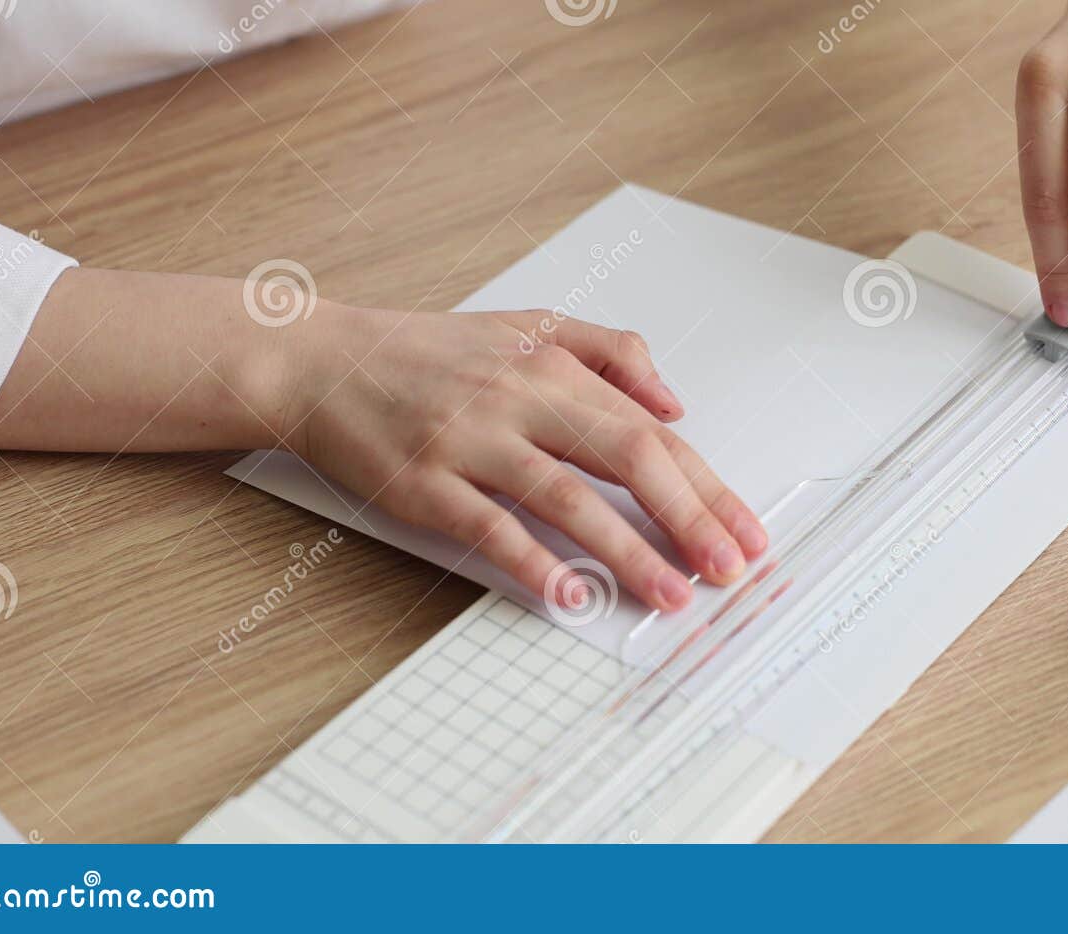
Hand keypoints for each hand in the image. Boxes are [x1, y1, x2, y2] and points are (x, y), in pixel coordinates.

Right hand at [285, 307, 767, 613]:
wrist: (321, 361)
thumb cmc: (427, 352)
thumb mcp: (526, 325)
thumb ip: (607, 351)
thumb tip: (673, 400)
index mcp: (553, 367)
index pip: (651, 432)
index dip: (706, 485)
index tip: (746, 530)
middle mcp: (519, 399)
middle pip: (626, 457)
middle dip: (689, 518)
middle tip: (727, 569)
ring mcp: (470, 441)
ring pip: (566, 498)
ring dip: (627, 551)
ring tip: (670, 594)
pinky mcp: (424, 482)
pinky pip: (489, 527)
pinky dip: (533, 562)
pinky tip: (572, 594)